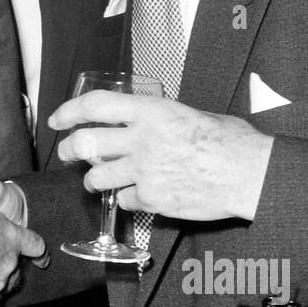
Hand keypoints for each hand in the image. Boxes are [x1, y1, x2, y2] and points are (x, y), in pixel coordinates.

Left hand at [51, 91, 273, 221]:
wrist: (249, 174)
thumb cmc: (228, 141)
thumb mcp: (190, 113)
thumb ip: (158, 118)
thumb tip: (140, 121)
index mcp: (151, 112)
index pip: (96, 106)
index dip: (70, 111)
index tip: (58, 119)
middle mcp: (141, 140)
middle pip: (85, 144)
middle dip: (70, 150)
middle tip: (68, 154)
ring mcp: (144, 172)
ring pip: (97, 178)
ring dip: (94, 180)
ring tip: (99, 179)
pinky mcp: (152, 199)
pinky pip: (124, 201)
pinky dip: (126, 199)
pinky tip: (138, 194)